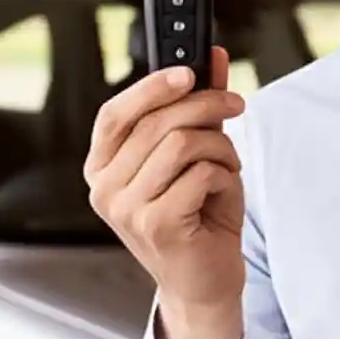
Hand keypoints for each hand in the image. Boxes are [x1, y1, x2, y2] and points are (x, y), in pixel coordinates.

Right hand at [84, 46, 245, 338]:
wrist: (205, 280)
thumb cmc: (198, 216)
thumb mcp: (198, 154)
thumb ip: (199, 107)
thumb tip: (214, 58)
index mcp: (103, 167)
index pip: (116, 113)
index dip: (151, 86)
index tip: (189, 70)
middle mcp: (105, 189)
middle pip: (158, 121)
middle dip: (208, 106)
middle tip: (236, 105)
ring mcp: (126, 209)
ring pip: (183, 143)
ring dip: (221, 148)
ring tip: (228, 164)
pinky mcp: (155, 225)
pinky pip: (201, 173)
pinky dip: (225, 175)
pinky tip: (221, 193)